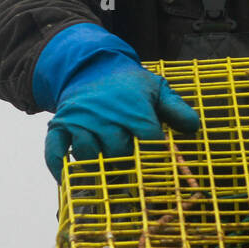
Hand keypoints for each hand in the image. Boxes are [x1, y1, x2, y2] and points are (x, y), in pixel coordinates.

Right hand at [44, 53, 199, 182]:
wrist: (90, 67)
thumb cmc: (129, 84)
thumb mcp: (157, 89)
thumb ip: (177, 109)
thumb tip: (194, 128)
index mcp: (133, 108)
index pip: (149, 141)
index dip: (156, 158)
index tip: (161, 171)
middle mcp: (105, 115)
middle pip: (119, 154)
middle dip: (128, 166)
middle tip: (133, 175)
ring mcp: (80, 121)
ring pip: (90, 157)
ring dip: (99, 169)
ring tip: (109, 174)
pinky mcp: (59, 126)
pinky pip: (54, 152)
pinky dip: (59, 168)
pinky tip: (67, 180)